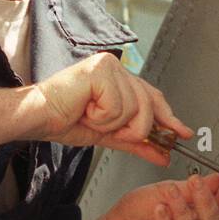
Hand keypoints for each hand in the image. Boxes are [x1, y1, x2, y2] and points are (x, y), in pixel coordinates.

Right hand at [28, 52, 193, 166]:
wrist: (37, 118)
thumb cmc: (64, 119)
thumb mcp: (108, 135)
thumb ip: (137, 143)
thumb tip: (162, 153)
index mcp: (119, 79)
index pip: (153, 97)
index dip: (169, 117)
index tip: (181, 133)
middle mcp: (116, 68)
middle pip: (148, 105)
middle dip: (132, 127)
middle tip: (107, 128)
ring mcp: (109, 66)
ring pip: (134, 108)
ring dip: (111, 123)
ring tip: (90, 116)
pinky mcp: (100, 71)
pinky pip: (117, 106)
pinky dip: (101, 117)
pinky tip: (85, 109)